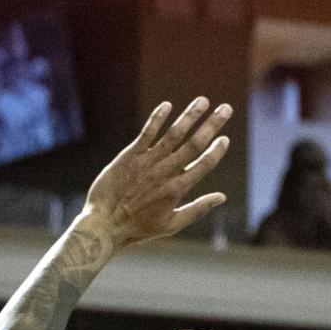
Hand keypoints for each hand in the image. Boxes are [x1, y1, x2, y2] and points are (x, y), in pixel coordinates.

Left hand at [82, 98, 230, 245]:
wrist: (104, 224)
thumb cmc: (138, 228)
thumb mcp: (171, 224)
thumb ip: (198, 209)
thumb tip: (222, 197)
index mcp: (178, 188)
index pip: (204, 163)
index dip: (217, 150)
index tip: (225, 138)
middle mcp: (165, 172)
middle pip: (194, 143)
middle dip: (212, 124)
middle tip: (226, 108)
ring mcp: (148, 162)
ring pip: (174, 134)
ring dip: (190, 115)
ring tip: (203, 101)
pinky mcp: (130, 156)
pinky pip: (146, 133)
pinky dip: (157, 118)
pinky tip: (167, 105)